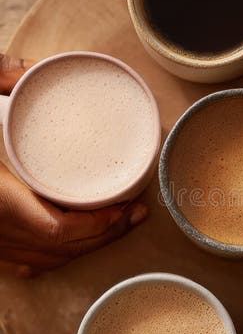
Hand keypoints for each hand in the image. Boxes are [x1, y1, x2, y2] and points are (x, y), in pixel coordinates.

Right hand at [0, 53, 147, 276]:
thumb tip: (25, 69)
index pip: (55, 229)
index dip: (97, 227)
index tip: (126, 207)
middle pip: (55, 251)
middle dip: (102, 238)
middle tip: (134, 217)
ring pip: (37, 263)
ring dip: (80, 251)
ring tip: (113, 227)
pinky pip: (16, 264)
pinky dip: (46, 259)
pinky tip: (64, 246)